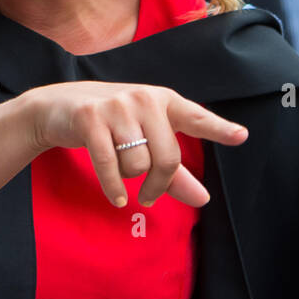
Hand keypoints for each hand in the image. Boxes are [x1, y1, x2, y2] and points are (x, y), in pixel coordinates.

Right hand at [27, 82, 247, 208]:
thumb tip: (203, 199)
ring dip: (129, 179)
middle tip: (149, 196)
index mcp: (163, 100)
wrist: (56, 107)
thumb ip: (175, 172)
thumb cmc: (109, 124)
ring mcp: (117, 106)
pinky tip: (117, 198)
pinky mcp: (91, 119)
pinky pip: (111, 166)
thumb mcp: (144, 140)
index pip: (196, 117)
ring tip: (120, 170)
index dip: (219, 129)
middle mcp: (144, 99)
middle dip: (158, 184)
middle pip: (167, 158)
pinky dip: (114, 189)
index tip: (242, 136)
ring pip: (138, 164)